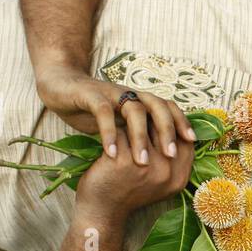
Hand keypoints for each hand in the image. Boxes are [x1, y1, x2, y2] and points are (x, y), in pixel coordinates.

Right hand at [35, 63, 195, 164]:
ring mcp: (111, 93)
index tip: (192, 143)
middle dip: (167, 131)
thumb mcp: (120, 125)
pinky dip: (109, 133)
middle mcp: (131, 94)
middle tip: (170, 156)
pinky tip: (111, 153)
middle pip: (158, 107)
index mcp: (141, 101)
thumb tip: (164, 159)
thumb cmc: (92, 112)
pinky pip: (103, 112)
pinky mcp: (90, 95)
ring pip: (134, 110)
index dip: (182, 123)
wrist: (59, 88)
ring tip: (142, 162)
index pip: (169, 108)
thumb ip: (139, 136)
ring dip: (140, 137)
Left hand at [75, 130, 193, 218]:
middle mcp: (166, 173)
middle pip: (165, 129)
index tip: (160, 123)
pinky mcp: (124, 161)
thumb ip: (172, 160)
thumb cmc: (131, 191)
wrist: (104, 210)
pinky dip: (113, 134)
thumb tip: (177, 124)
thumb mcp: (160, 181)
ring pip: (142, 126)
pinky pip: (121, 132)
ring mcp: (146, 167)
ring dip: (131, 125)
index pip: (186, 140)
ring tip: (123, 132)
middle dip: (150, 122)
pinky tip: (109, 142)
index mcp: (179, 178)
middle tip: (138, 123)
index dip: (174, 127)